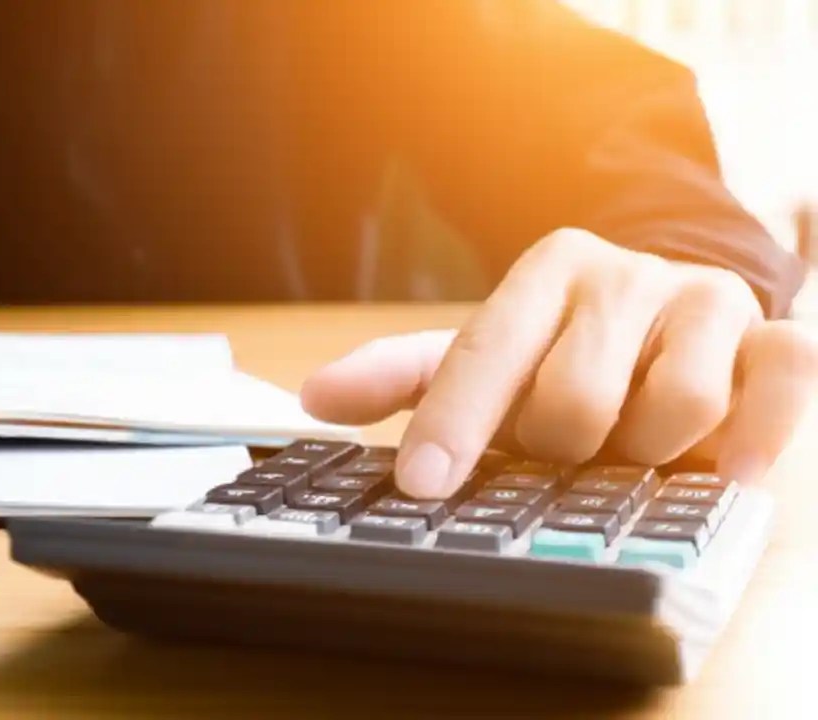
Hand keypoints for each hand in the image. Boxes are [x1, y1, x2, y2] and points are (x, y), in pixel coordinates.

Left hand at [301, 229, 817, 497]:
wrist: (668, 314)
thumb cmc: (562, 349)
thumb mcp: (481, 357)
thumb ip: (403, 376)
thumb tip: (315, 398)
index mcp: (544, 274)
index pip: (486, 352)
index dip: (454, 424)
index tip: (422, 486)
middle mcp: (623, 278)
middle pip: (577, 397)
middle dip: (560, 448)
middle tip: (560, 452)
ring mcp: (702, 303)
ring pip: (676, 401)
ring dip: (642, 452)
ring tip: (627, 446)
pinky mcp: (770, 335)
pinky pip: (785, 373)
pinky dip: (754, 430)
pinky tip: (720, 466)